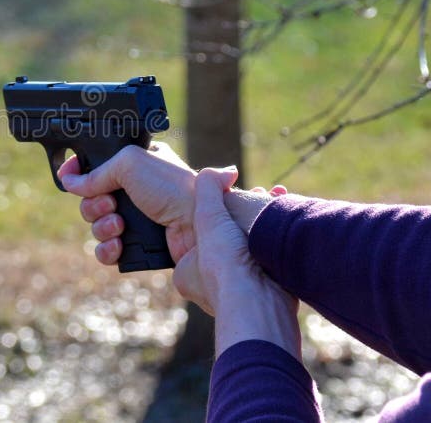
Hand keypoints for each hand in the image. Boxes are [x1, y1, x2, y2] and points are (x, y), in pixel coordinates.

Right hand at [57, 143, 196, 263]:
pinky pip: (106, 250)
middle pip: (91, 198)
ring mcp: (136, 219)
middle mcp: (135, 191)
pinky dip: (107, 248)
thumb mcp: (130, 165)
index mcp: (136, 165)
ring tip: (119, 225)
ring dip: (101, 226)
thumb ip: (96, 172)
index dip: (79, 170)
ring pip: (96, 225)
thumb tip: (68, 181)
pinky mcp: (138, 246)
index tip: (67, 174)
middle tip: (111, 203)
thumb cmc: (173, 188)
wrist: (199, 229)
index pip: (97, 165)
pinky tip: (119, 245)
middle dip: (94, 203)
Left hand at [173, 167, 300, 357]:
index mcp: (187, 272)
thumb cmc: (225, 265)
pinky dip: (281, 243)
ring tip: (280, 202)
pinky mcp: (267, 293)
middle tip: (264, 195)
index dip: (221, 212)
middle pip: (230, 240)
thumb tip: (223, 171)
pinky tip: (290, 224)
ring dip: (267, 226)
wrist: (259, 304)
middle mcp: (210, 284)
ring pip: (253, 249)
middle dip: (248, 217)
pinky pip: (273, 261)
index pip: (202, 235)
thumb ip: (208, 188)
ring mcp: (240, 290)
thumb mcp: (208, 216)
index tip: (236, 196)